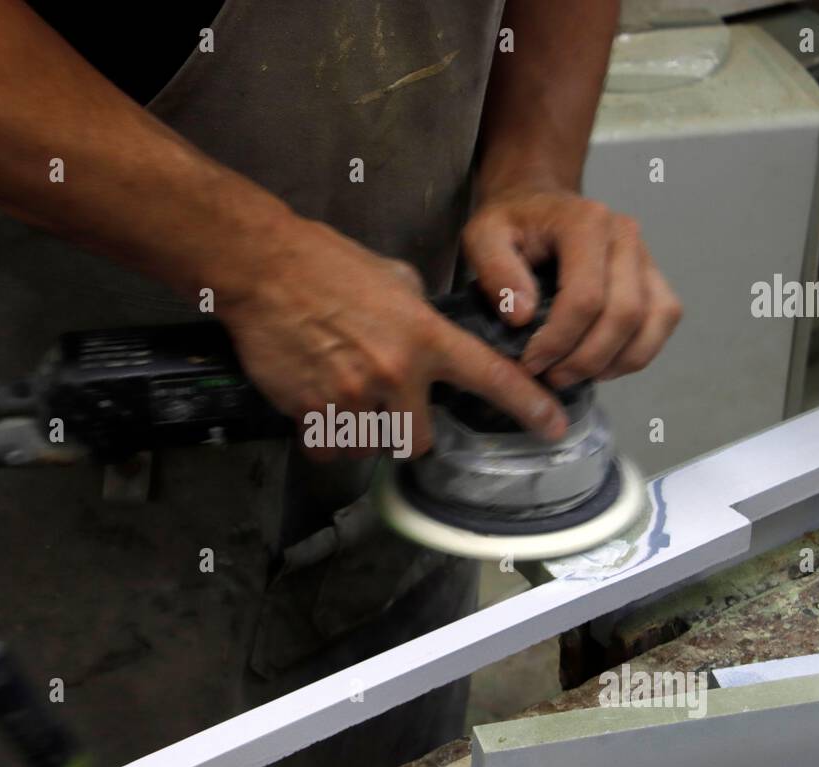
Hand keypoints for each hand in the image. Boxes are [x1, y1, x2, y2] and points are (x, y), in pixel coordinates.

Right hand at [215, 218, 568, 459]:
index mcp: (424, 336)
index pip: (489, 377)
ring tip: (343, 395)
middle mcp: (395, 372)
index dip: (528, 405)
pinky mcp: (313, 411)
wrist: (264, 269)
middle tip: (387, 405)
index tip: (553, 425)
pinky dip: (326, 436)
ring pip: (373, 446)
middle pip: (420, 439)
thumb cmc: (325, 266)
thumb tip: (428, 338)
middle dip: (407, 429)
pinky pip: (330, 447)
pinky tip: (317, 403)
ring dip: (364, 432)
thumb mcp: (393, 279)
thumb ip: (421, 318)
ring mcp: (353, 396)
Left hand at [462, 185, 681, 385]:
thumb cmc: (510, 224)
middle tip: (550, 376)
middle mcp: (625, 235)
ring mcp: (646, 256)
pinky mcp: (654, 276)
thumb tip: (522, 317)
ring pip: (650, 322)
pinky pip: (663, 321)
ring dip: (613, 361)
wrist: (538, 204)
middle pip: (624, 314)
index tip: (530, 363)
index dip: (559, 341)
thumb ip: (494, 271)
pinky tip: (601, 365)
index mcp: (586, 222)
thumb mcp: (482, 236)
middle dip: (585, 358)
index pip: (586, 297)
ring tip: (572, 374)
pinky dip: (636, 352)